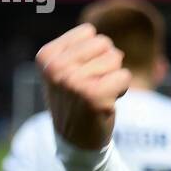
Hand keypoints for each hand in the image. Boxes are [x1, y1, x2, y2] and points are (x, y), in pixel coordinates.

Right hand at [35, 24, 131, 150]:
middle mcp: (56, 67)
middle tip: (92, 86)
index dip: (93, 53)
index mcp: (46, 56)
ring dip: (113, 76)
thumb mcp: (63, 70)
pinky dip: (121, 89)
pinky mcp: (94, 96)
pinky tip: (106, 103)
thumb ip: (75, 48)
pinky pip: (124, 76)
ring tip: (98, 94)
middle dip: (106, 63)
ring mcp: (73, 81)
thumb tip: (93, 30)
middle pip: (104, 43)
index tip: (81, 74)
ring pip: (115, 58)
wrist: (76, 141)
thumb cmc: (75, 100)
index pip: (89, 32)